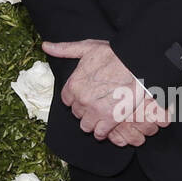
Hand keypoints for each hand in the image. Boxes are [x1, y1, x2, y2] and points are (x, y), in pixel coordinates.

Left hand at [41, 37, 171, 140]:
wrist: (136, 64)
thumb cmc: (113, 54)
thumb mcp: (86, 48)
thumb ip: (64, 49)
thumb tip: (45, 46)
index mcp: (73, 84)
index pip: (66, 100)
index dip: (75, 98)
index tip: (84, 95)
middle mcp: (81, 100)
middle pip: (76, 113)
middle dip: (84, 110)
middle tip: (95, 104)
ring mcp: (95, 111)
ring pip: (85, 126)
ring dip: (92, 122)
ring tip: (100, 116)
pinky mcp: (110, 120)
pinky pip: (99, 134)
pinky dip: (101, 132)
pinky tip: (106, 126)